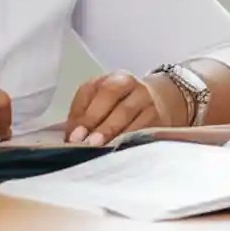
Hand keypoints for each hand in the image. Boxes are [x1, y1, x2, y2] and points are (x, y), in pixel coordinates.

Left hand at [65, 71, 184, 146]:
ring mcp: (148, 102)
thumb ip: (84, 115)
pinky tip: (118, 151)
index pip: (96, 90)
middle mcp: (133, 86)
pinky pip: (143, 131)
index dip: (85, 113)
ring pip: (129, 115)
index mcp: (114, 79)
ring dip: (112, 134)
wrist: (157, 104)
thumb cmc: (120, 106)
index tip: (74, 136)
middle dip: (98, 123)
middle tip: (86, 144)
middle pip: (113, 98)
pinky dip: (129, 141)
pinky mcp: (159, 120)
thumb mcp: (101, 102)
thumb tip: (70, 138)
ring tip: (100, 150)